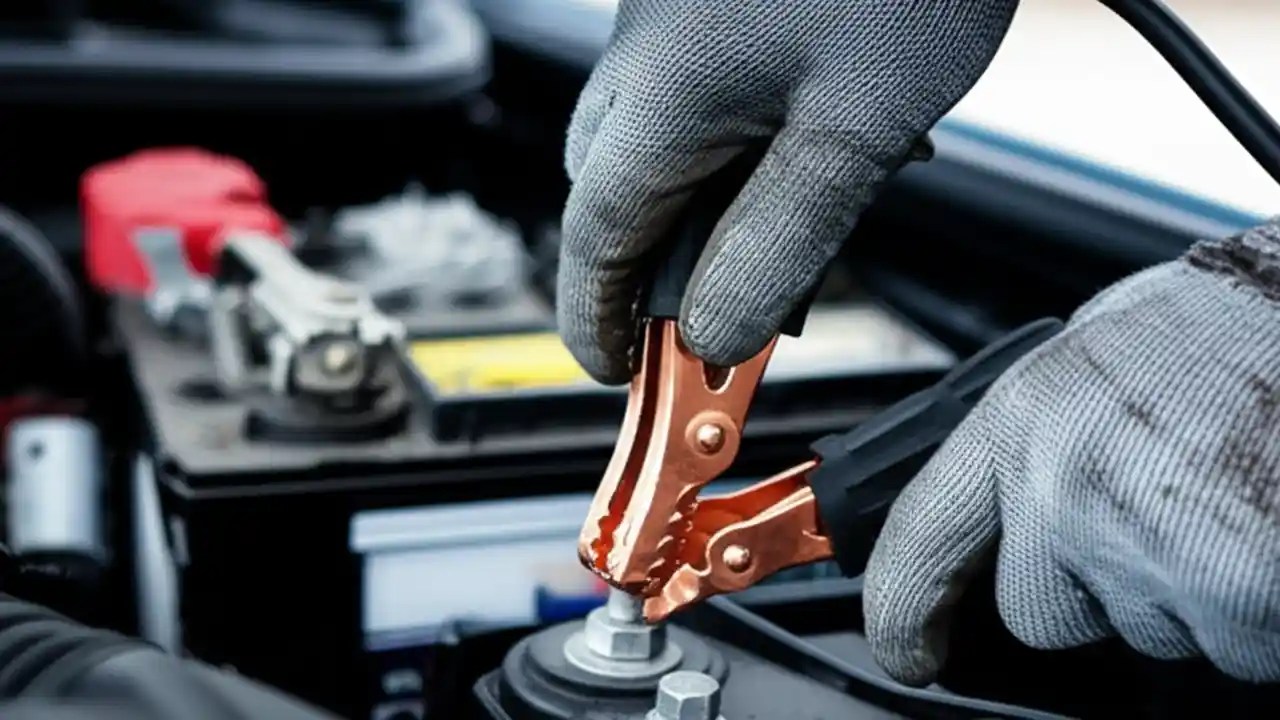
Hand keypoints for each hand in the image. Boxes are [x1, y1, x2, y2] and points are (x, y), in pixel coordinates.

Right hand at [557, 0, 1019, 382]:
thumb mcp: (851, 135)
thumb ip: (774, 249)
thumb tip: (714, 337)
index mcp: (652, 107)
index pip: (592, 250)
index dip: (602, 327)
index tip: (622, 377)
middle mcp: (639, 69)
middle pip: (619, 208)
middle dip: (668, 274)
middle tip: (730, 320)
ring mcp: (668, 36)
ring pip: (664, 160)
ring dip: (720, 213)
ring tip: (808, 216)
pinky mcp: (706, 18)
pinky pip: (702, 110)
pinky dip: (746, 156)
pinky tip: (819, 145)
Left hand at [864, 220, 1279, 685]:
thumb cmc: (1232, 330)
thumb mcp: (1093, 360)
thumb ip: (1030, 444)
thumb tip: (991, 512)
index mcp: (1025, 416)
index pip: (919, 541)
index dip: (900, 612)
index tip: (906, 649)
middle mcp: (1068, 484)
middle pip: (1038, 614)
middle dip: (1092, 589)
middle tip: (1161, 511)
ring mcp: (1150, 547)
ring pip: (1146, 633)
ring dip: (1184, 591)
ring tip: (1228, 498)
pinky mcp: (1236, 596)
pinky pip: (1232, 646)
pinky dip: (1254, 612)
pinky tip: (1264, 526)